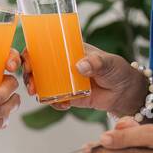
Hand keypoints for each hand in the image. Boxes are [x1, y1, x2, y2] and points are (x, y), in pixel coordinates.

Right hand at [21, 43, 147, 114]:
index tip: (26, 61)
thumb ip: (96, 62)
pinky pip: (54, 100)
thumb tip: (80, 65)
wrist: (125, 92)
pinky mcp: (69, 96)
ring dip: (37, 89)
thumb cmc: (117, 70)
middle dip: (29, 75)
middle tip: (31, 84)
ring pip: (42, 84)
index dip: (30, 53)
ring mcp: (63, 81)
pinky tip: (63, 105)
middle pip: (37, 67)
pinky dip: (54, 103)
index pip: (43, 47)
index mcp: (68, 49)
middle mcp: (62, 64)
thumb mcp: (108, 62)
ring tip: (39, 95)